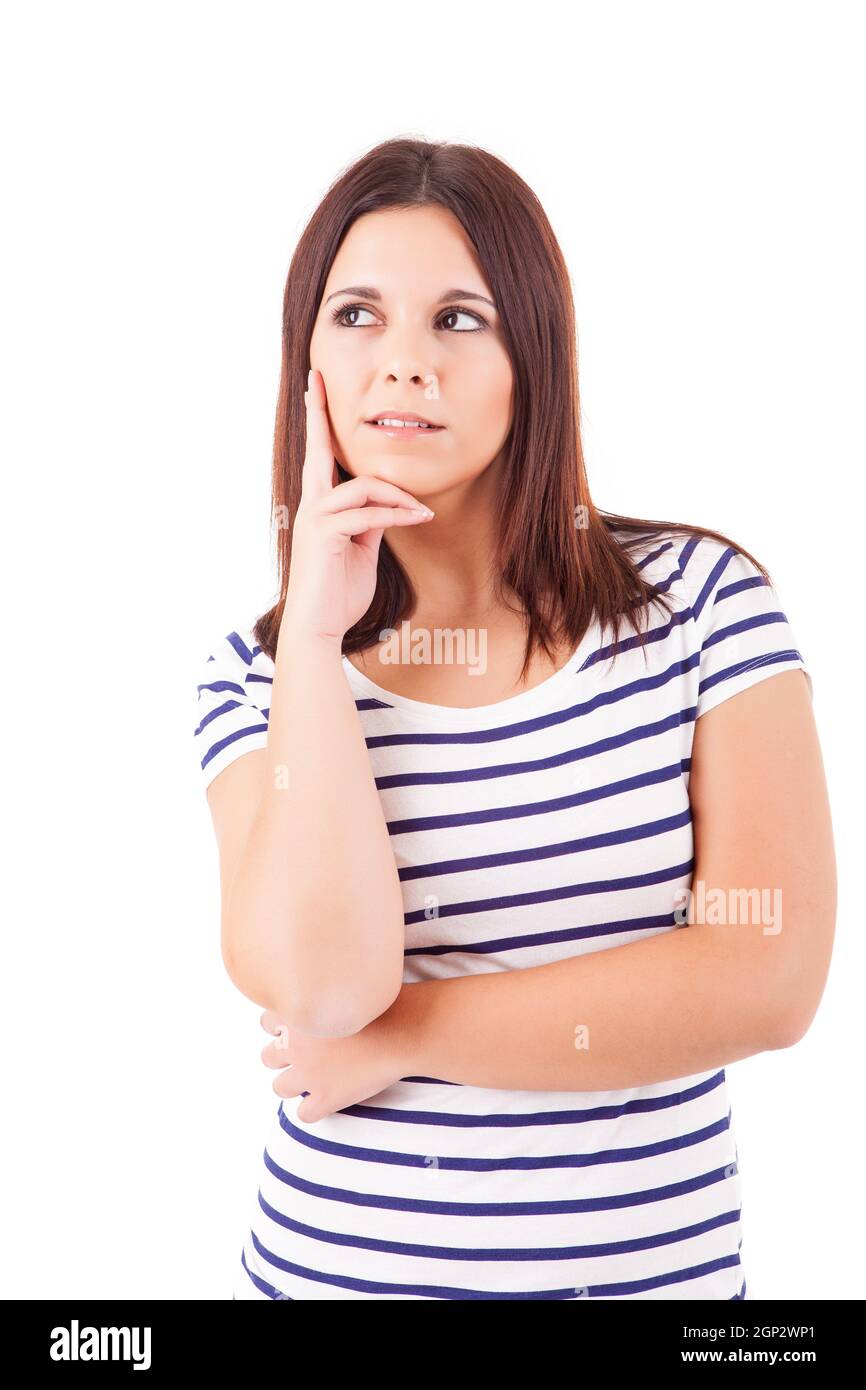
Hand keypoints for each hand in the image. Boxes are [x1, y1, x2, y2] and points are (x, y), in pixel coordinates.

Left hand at [259, 1005, 407, 1122]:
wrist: (404, 1029)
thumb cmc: (385, 1002)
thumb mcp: (348, 986)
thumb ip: (328, 994)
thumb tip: (331, 991)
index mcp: (298, 1014)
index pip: (267, 1022)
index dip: (283, 1027)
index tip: (302, 1028)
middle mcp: (296, 1045)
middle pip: (268, 1057)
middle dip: (283, 1058)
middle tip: (308, 1057)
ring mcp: (309, 1074)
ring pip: (280, 1087)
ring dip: (294, 1084)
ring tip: (316, 1080)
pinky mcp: (327, 1097)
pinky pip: (305, 1114)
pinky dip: (315, 1110)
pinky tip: (331, 1100)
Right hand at [281, 369, 434, 643]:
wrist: (319, 629)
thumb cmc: (338, 593)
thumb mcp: (361, 549)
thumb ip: (370, 521)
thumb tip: (388, 506)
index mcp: (319, 506)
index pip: (320, 459)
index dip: (319, 423)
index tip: (315, 390)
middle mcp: (311, 506)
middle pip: (317, 450)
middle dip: (318, 412)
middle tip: (315, 377)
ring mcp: (315, 518)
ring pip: (363, 487)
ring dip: (398, 497)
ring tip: (422, 511)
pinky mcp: (325, 534)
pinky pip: (370, 513)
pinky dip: (398, 514)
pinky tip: (420, 519)